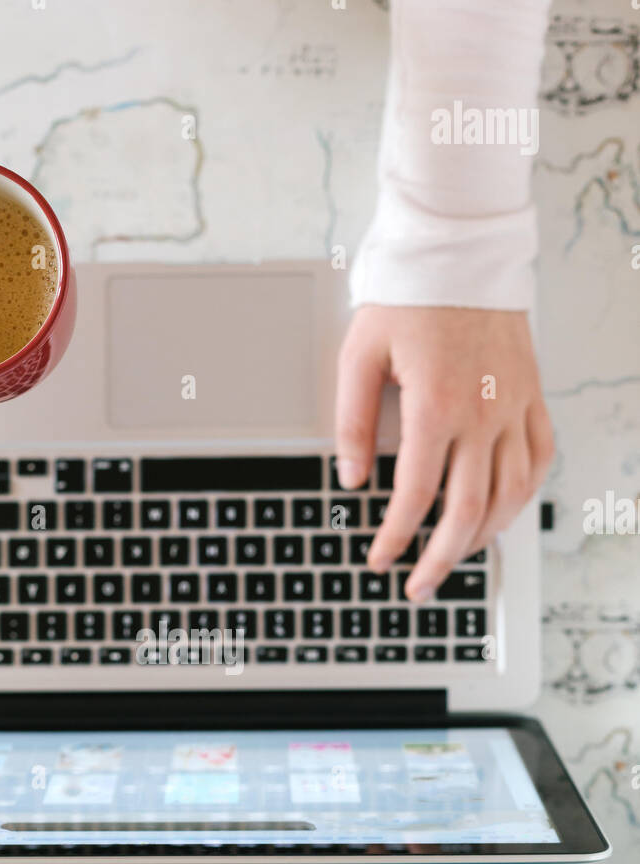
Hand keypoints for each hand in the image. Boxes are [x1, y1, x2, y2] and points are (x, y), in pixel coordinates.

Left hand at [334, 305, 554, 600]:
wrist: (462, 249)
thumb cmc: (409, 296)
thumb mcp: (360, 355)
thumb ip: (353, 422)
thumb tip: (354, 478)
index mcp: (436, 405)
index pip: (416, 496)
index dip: (395, 537)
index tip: (379, 557)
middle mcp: (483, 413)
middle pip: (467, 512)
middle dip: (439, 560)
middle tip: (417, 586)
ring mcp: (515, 406)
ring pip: (509, 496)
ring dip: (481, 539)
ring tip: (454, 559)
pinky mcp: (532, 396)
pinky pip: (539, 460)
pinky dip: (522, 496)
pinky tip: (500, 514)